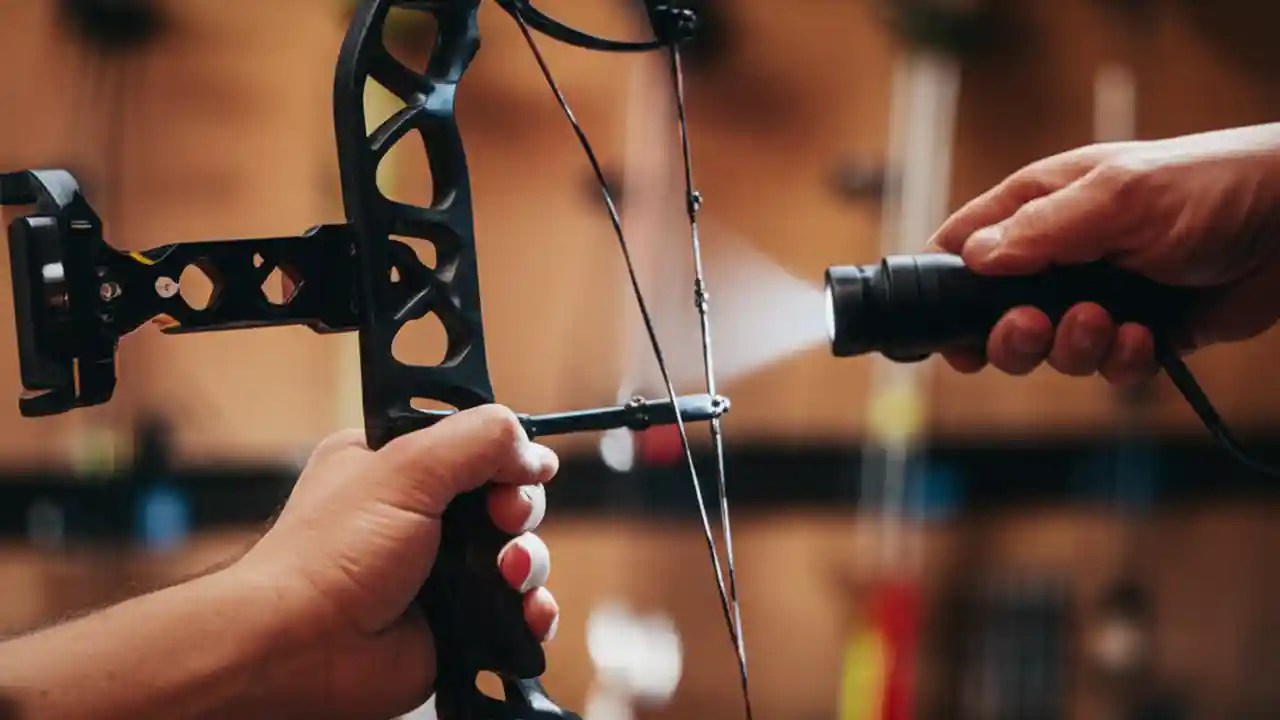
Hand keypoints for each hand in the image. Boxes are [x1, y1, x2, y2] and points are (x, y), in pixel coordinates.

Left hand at [229, 405, 559, 717]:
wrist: (301, 651)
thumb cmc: (324, 559)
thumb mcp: (405, 469)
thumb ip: (476, 440)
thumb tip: (533, 450)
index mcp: (399, 467)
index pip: (475, 445)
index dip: (505, 456)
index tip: (517, 469)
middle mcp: (421, 518)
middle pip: (507, 500)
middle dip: (520, 510)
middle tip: (505, 520)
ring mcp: (440, 572)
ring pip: (519, 555)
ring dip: (528, 562)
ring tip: (508, 574)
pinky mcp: (457, 622)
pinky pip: (517, 612)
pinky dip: (532, 611)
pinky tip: (525, 612)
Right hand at [928, 123, 1279, 384]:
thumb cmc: (1210, 186)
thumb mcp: (1117, 197)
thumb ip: (1041, 231)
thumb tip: (973, 259)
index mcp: (1039, 208)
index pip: (962, 246)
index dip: (940, 285)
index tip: (940, 322)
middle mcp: (1059, 257)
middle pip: (993, 317)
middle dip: (1010, 336)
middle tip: (1034, 326)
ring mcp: (1096, 297)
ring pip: (1048, 352)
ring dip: (1073, 349)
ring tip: (1109, 322)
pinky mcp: (1137, 333)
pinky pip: (1105, 369)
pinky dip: (1121, 361)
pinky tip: (1146, 336)